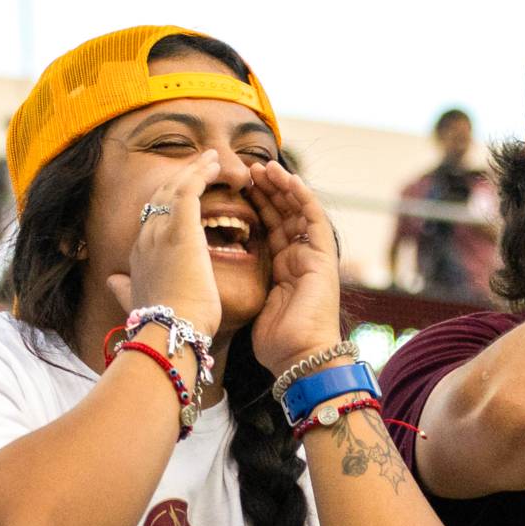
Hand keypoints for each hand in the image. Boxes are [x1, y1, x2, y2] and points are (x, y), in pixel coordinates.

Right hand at [105, 148, 226, 342]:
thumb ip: (123, 290)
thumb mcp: (138, 303)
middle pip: (161, 195)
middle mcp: (145, 236)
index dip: (168, 199)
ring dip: (194, 169)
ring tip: (211, 158)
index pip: (152, 215)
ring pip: (175, 187)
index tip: (185, 189)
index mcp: (138, 253)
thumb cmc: (164, 325)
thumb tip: (111, 282)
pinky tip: (215, 165)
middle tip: (201, 164)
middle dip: (180, 177)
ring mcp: (160, 231)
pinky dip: (201, 173)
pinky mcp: (180, 229)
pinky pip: (189, 189)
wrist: (169, 332)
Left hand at [244, 160, 345, 374]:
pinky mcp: (323, 255)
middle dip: (265, 190)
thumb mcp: (250, 303)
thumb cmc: (274, 341)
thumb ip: (236, 284)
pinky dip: (301, 196)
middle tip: (246, 169)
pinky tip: (286, 178)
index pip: (268, 227)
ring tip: (263, 167)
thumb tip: (200, 274)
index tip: (233, 187)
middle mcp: (299, 258)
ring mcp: (313, 255)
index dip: (253, 206)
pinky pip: (314, 217)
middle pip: (282, 214)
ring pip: (297, 210)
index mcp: (283, 268)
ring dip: (282, 186)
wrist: (298, 358)